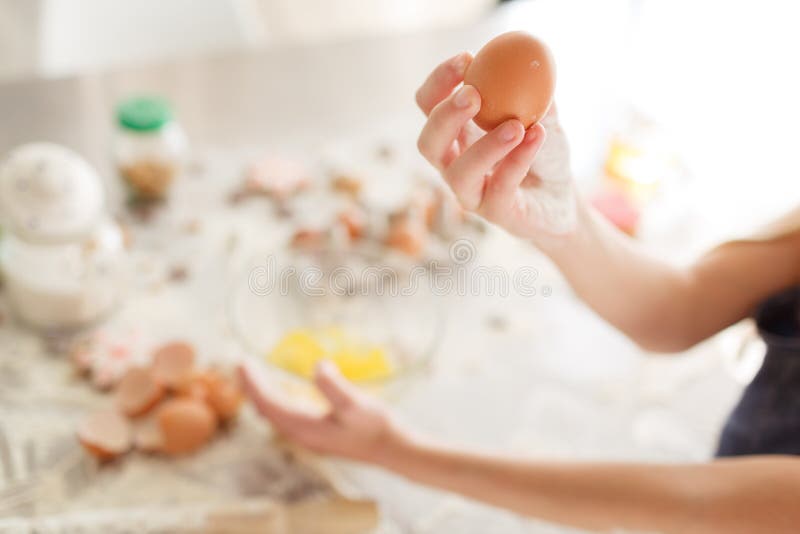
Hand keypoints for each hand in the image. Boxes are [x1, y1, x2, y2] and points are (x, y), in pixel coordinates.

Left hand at [238, 360, 404, 464]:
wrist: (396, 450)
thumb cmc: (378, 427)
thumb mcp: (357, 404)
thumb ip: (334, 386)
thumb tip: (316, 366)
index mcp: (305, 428)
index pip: (268, 404)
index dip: (252, 384)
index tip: (241, 363)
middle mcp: (303, 435)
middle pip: (267, 410)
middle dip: (252, 387)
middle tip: (241, 365)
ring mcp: (312, 437)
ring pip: (277, 414)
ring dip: (264, 394)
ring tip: (254, 375)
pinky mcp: (321, 434)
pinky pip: (289, 416)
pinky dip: (279, 400)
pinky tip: (284, 391)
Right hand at [415, 53, 576, 239]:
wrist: (563, 199)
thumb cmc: (544, 154)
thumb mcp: (542, 114)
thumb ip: (532, 90)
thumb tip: (530, 57)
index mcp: (455, 134)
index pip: (428, 105)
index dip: (439, 82)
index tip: (466, 59)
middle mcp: (454, 164)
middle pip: (429, 142)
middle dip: (445, 116)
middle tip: (473, 94)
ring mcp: (471, 192)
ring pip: (459, 173)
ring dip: (485, 146)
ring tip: (515, 125)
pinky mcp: (495, 213)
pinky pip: (499, 188)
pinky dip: (517, 160)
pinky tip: (538, 137)